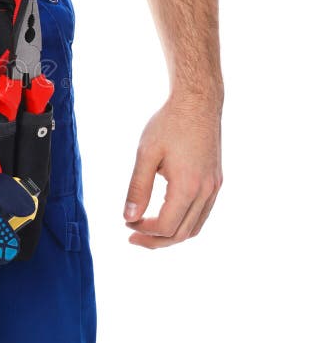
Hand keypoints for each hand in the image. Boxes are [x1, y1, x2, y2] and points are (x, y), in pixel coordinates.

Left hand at [124, 93, 222, 248]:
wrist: (197, 102)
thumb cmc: (168, 124)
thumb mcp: (146, 154)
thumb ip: (138, 188)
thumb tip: (128, 217)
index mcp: (188, 186)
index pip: (166, 225)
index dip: (144, 230)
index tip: (126, 222)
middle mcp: (206, 191)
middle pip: (182, 233)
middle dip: (156, 240)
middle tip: (132, 237)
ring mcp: (214, 187)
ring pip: (195, 227)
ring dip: (171, 234)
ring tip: (147, 232)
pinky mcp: (216, 181)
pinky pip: (202, 213)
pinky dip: (184, 222)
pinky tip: (165, 216)